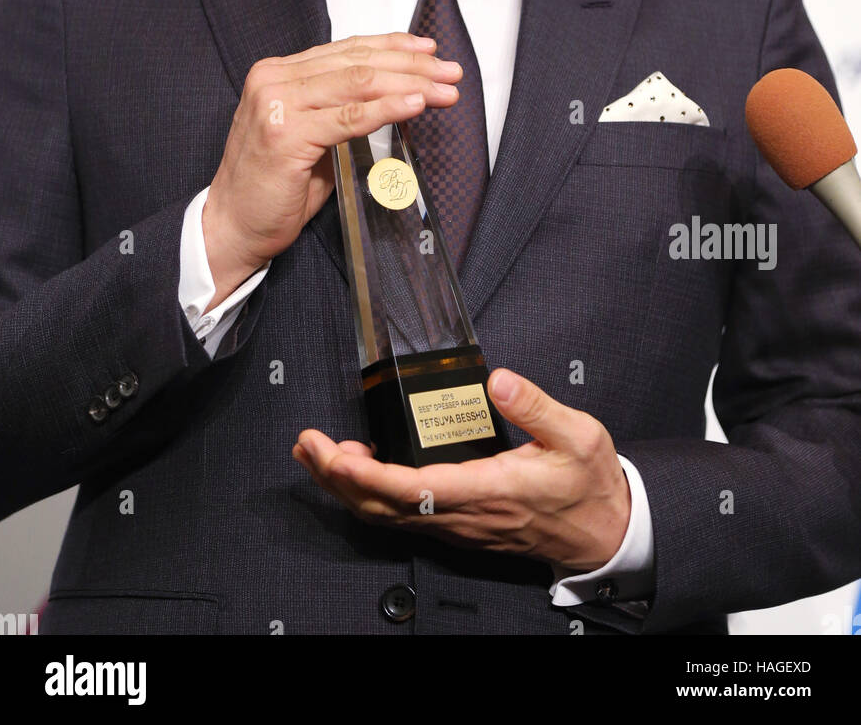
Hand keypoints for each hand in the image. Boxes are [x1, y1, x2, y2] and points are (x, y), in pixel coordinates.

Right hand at [202, 31, 462, 304]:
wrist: (233, 226)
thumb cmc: (273, 187)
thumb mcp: (312, 136)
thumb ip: (342, 110)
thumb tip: (398, 94)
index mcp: (278, 73)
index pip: (347, 50)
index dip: (393, 47)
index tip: (428, 50)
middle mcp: (274, 80)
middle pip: (358, 63)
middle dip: (412, 66)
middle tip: (449, 72)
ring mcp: (277, 104)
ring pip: (358, 83)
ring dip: (410, 84)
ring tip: (443, 89)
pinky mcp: (285, 134)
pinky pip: (348, 117)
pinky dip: (387, 109)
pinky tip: (414, 105)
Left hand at [292, 369, 631, 571]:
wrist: (603, 532)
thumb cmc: (589, 485)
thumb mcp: (578, 435)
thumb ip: (535, 407)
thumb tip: (499, 380)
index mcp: (489, 490)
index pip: (415, 489)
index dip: (369, 475)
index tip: (338, 454)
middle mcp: (465, 513)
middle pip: (384, 506)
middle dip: (338, 478)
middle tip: (309, 445)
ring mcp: (458, 524)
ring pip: (387, 514)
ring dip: (346, 486)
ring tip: (317, 452)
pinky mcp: (457, 524)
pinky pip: (401, 515)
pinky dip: (369, 493)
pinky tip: (357, 468)